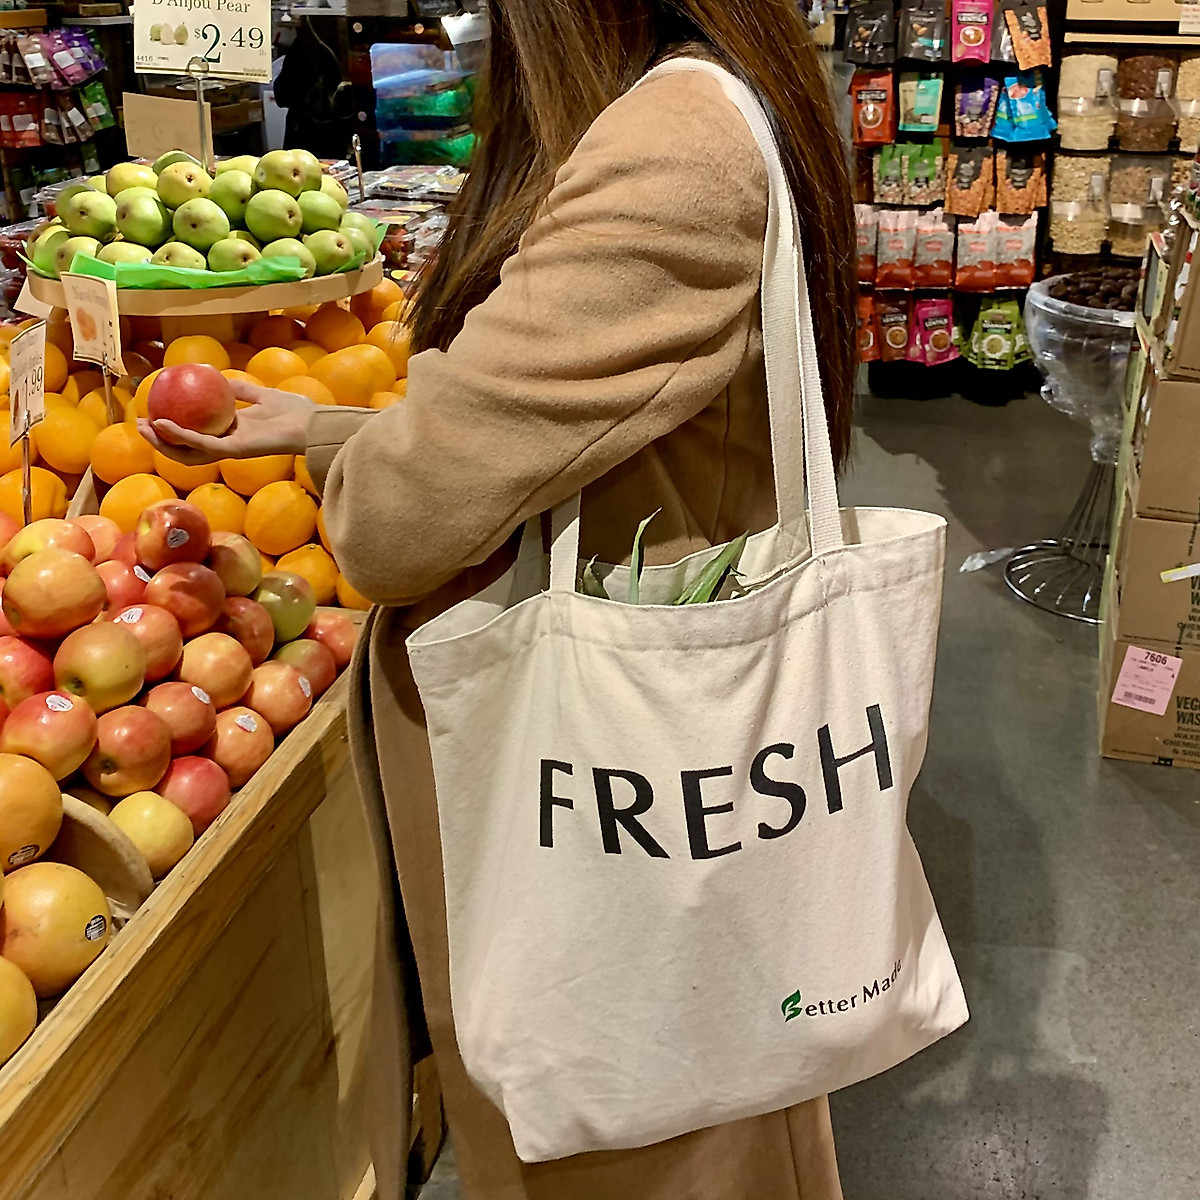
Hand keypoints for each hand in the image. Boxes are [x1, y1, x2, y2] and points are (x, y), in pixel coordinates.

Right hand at [138, 379, 315, 464]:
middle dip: (161, 438)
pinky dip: (182, 435)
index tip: (153, 411)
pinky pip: (202, 444)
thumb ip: (239, 389)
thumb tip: (214, 374)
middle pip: (187, 447)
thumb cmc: (294, 411)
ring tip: (145, 426)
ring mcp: (230, 449)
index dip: (174, 427)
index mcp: (233, 432)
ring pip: (188, 451)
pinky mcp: (235, 451)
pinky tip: (165, 423)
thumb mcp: (261, 394)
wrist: (312, 424)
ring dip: (164, 441)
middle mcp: (228, 444)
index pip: (197, 434)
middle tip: (141, 422)